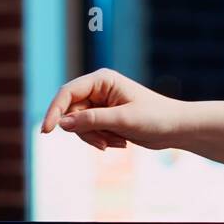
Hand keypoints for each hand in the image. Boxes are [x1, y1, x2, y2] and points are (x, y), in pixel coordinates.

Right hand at [41, 68, 188, 150]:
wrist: (176, 128)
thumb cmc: (155, 118)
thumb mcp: (122, 120)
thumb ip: (91, 120)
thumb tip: (63, 123)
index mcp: (102, 79)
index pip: (67, 93)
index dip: (54, 111)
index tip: (47, 131)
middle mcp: (98, 89)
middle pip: (70, 112)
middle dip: (84, 131)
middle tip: (104, 144)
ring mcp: (100, 104)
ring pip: (78, 125)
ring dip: (94, 138)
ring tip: (118, 143)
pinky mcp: (104, 118)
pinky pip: (89, 132)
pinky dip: (100, 141)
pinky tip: (121, 143)